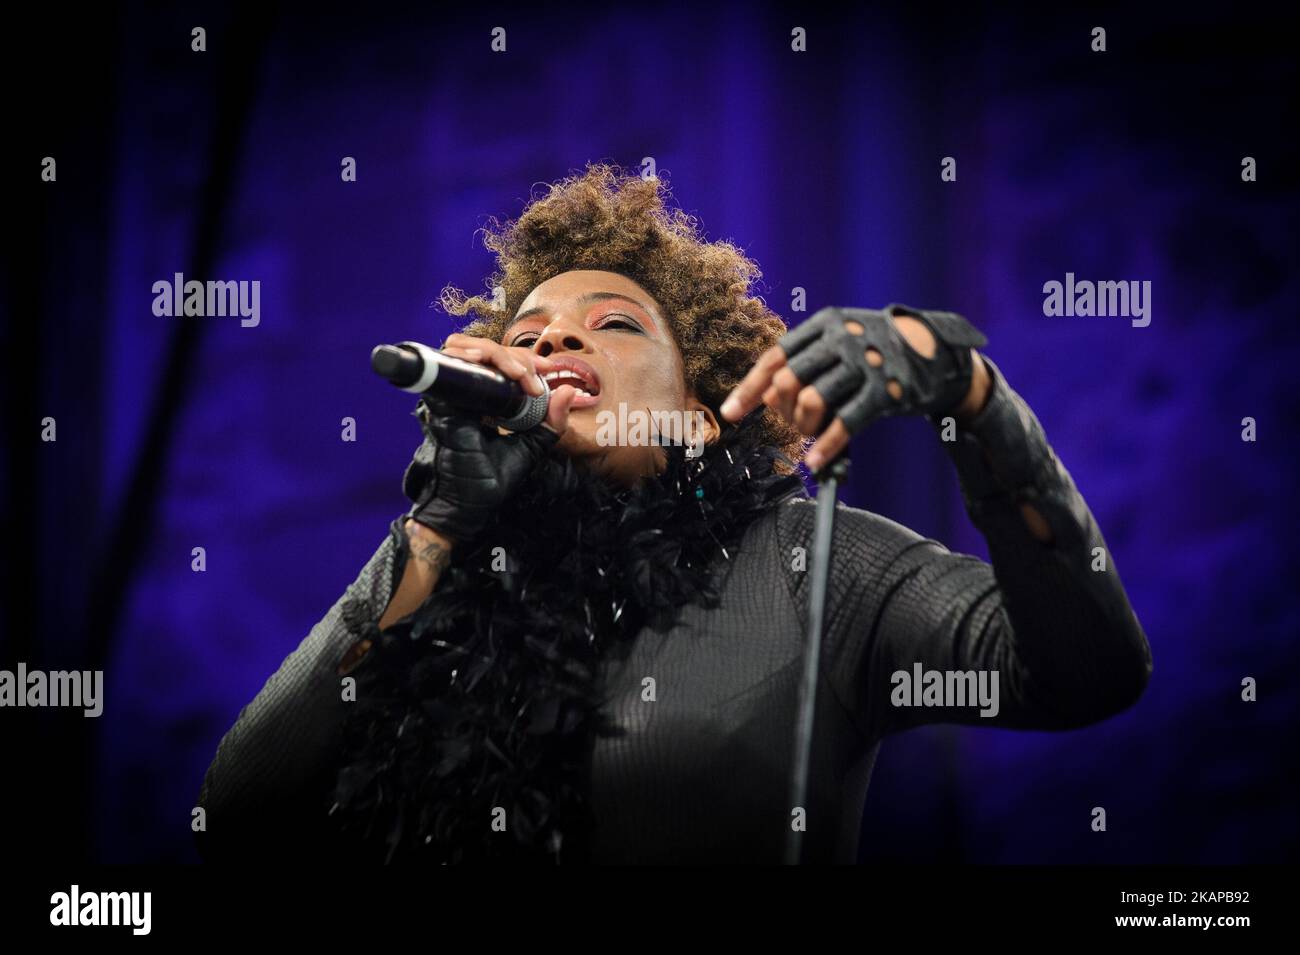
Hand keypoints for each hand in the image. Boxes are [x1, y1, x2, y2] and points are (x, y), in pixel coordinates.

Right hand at [401, 335, 580, 543]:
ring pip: (466, 349)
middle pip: (485, 350)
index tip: (547, 372)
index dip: (523, 359)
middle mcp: (466, 393)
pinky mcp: (440, 402)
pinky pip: (451, 367)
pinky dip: (472, 359)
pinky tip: (497, 368)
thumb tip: (569, 389)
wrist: (468, 505)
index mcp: (485, 400)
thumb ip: (551, 422)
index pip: (500, 362)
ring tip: (520, 374)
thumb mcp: (532, 446)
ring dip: (498, 355)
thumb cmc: (491, 480)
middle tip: (534, 379)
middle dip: (516, 357)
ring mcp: (450, 395)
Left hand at [720, 303, 987, 472]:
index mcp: (825, 323)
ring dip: (804, 427)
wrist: (934, 351)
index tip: (731, 413)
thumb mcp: (840, 340)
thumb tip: (764, 397)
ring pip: (812, 402)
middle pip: (788, 381)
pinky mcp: (886, 391)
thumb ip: (804, 362)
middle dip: (781, 411)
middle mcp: (842, 339)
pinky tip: (816, 461)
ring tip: (810, 434)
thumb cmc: (875, 350)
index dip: (749, 388)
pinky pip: (845, 424)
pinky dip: (825, 446)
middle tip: (792, 423)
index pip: (775, 358)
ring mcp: (865, 364)